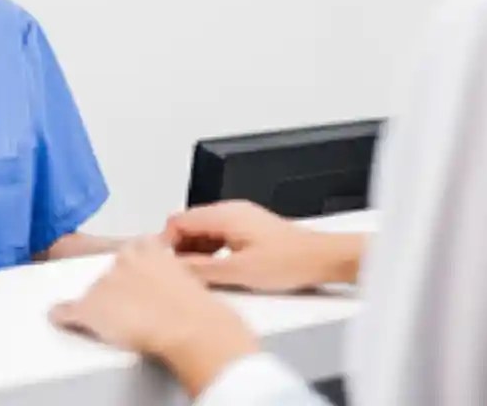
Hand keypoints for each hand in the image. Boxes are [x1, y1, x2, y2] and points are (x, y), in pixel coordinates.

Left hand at [49, 237, 258, 397]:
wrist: (185, 325)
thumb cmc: (194, 307)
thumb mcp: (188, 278)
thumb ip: (174, 271)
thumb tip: (174, 281)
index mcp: (148, 249)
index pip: (133, 249)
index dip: (133, 266)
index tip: (135, 274)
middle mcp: (121, 262)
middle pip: (110, 272)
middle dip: (116, 286)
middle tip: (130, 303)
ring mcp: (103, 285)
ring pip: (92, 292)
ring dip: (99, 302)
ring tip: (116, 317)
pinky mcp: (89, 309)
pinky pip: (66, 312)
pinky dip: (63, 315)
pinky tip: (60, 316)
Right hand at [165, 201, 364, 291]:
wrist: (322, 258)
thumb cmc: (291, 260)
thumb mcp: (238, 271)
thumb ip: (202, 269)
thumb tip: (175, 269)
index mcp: (225, 215)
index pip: (178, 220)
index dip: (165, 242)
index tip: (164, 263)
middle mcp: (231, 211)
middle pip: (188, 224)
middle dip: (179, 247)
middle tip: (179, 272)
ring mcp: (240, 218)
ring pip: (202, 231)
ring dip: (195, 251)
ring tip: (198, 275)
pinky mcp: (248, 229)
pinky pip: (217, 236)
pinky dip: (210, 251)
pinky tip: (216, 271)